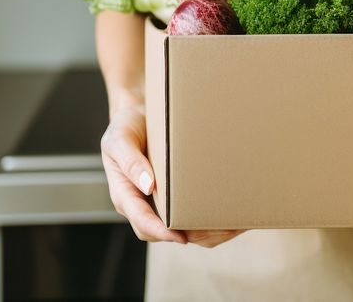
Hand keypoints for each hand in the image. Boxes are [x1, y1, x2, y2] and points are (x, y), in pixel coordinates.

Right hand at [101, 103, 245, 247]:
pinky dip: (208, 221)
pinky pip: (188, 217)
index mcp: (125, 193)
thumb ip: (130, 161)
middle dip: (190, 235)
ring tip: (231, 227)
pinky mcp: (172, 197)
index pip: (142, 221)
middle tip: (218, 231)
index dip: (160, 231)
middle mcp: (141, 203)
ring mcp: (157, 202)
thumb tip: (148, 185)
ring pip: (180, 230)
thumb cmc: (127, 126)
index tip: (179, 236)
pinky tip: (228, 215)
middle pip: (163, 232)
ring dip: (205, 233)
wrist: (138, 115)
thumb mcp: (121, 138)